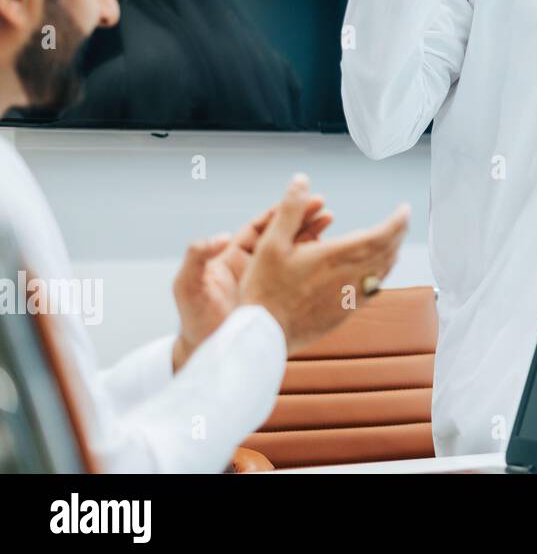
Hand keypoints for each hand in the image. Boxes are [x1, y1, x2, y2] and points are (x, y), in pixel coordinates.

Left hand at [171, 192, 334, 370]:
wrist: (209, 354)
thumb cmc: (194, 320)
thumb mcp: (188, 286)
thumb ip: (196, 258)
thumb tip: (219, 237)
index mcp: (233, 256)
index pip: (261, 228)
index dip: (279, 212)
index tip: (298, 200)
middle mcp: (254, 266)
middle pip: (282, 235)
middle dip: (303, 219)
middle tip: (325, 209)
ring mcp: (270, 283)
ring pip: (295, 253)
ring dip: (313, 238)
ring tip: (331, 224)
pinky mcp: (282, 298)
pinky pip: (301, 277)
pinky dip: (315, 265)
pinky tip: (332, 257)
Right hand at [239, 175, 410, 355]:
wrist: (265, 335)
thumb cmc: (265, 290)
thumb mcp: (270, 244)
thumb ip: (290, 210)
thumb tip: (300, 180)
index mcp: (336, 257)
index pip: (380, 235)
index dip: (397, 222)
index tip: (405, 210)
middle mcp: (350, 277)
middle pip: (387, 252)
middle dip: (398, 233)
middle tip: (402, 220)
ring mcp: (351, 296)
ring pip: (383, 271)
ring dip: (392, 252)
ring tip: (393, 239)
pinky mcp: (347, 311)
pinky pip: (374, 288)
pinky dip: (382, 272)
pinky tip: (376, 269)